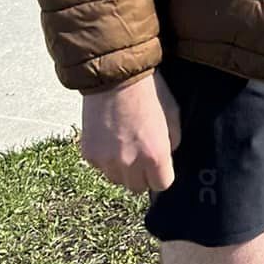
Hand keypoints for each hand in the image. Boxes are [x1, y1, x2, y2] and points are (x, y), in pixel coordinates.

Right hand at [80, 70, 181, 192]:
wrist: (115, 76)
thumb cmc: (149, 92)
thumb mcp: (173, 115)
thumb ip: (172, 143)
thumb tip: (168, 158)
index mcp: (155, 156)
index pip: (161, 185)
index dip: (162, 173)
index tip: (159, 163)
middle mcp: (130, 164)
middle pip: (137, 187)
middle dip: (142, 174)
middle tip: (141, 153)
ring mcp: (107, 161)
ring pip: (117, 179)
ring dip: (122, 169)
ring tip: (124, 144)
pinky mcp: (90, 155)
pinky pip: (100, 166)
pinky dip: (105, 158)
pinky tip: (109, 137)